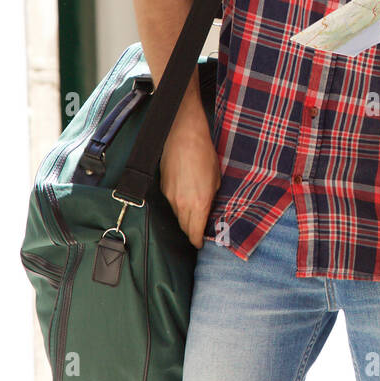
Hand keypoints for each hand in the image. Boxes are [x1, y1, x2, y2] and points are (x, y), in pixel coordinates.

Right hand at [159, 117, 220, 249]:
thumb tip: (209, 209)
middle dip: (191, 232)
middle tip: (198, 231)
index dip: (197, 241)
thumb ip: (212, 198)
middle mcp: (182, 204)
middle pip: (184, 227)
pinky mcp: (163, 188)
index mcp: (199, 203)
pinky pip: (170, 204)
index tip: (200, 243)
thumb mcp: (216, 179)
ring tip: (193, 215)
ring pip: (176, 216)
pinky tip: (184, 200)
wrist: (184, 137)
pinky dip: (178, 206)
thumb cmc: (204, 155)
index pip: (195, 232)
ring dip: (184, 219)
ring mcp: (170, 196)